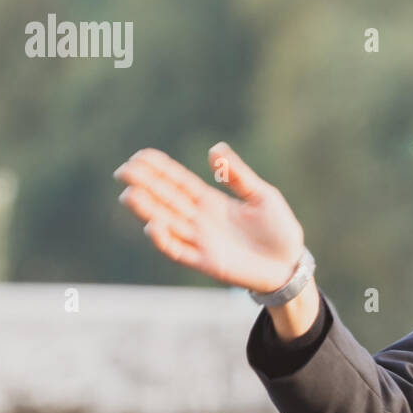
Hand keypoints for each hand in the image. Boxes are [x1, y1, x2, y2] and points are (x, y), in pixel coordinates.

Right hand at [113, 142, 305, 292]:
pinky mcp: (206, 262)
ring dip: (147, 210)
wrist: (290, 264)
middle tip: (123, 170)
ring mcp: (201, 241)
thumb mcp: (262, 195)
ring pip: (167, 223)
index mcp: (211, 201)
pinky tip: (153, 224)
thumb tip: (214, 149)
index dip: (159, 169)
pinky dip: (165, 240)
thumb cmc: (278, 228)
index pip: (178, 182)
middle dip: (145, 185)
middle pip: (166, 199)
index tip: (139, 156)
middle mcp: (200, 219)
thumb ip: (238, 175)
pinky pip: (179, 251)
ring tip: (129, 194)